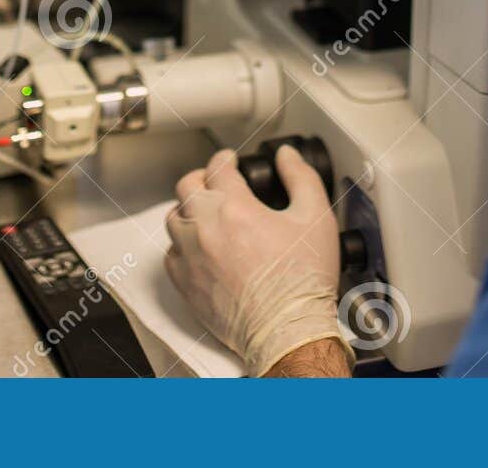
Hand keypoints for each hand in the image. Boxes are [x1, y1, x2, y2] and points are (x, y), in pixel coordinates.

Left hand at [164, 145, 353, 376]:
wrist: (287, 331)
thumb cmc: (302, 281)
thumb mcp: (316, 218)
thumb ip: (302, 178)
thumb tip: (287, 156)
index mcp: (234, 208)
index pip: (217, 166)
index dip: (225, 158)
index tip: (230, 161)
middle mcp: (204, 228)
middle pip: (187, 186)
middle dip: (203, 179)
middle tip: (216, 183)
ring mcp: (190, 257)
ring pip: (174, 218)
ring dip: (189, 210)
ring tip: (206, 215)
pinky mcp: (185, 284)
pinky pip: (171, 254)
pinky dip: (182, 245)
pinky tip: (199, 248)